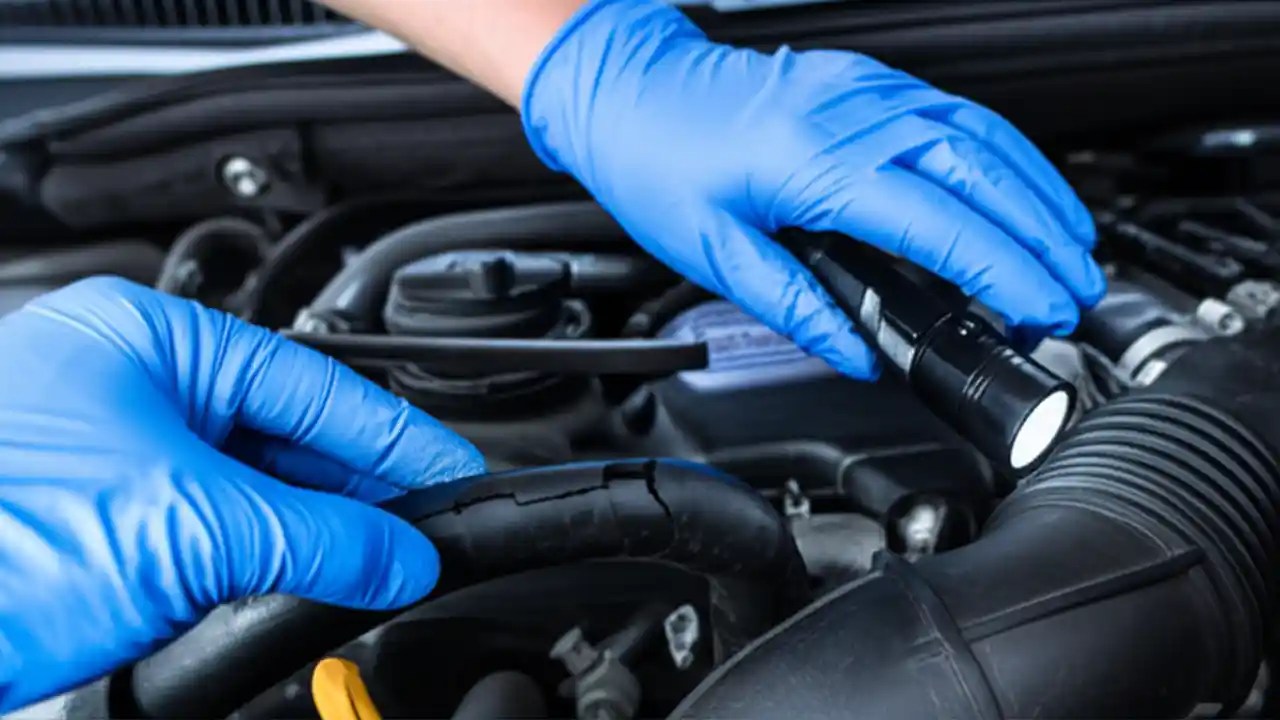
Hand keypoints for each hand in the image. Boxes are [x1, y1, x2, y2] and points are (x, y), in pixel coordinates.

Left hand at [0, 278, 483, 711]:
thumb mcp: (192, 526)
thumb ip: (321, 538)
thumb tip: (399, 555)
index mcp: (147, 338)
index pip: (314, 381)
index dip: (397, 438)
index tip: (452, 479)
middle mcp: (124, 383)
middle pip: (282, 431)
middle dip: (354, 491)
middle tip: (418, 537)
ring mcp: (104, 453)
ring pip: (245, 484)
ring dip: (304, 531)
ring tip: (363, 569)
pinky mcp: (91, 519)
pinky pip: (204, 526)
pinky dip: (253, 559)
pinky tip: (286, 587)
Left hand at [522, 0, 1105, 377]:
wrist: (628, 87)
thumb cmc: (657, 160)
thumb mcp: (712, 251)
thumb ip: (794, 305)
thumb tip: (858, 350)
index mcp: (819, 164)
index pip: (939, 224)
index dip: (1002, 270)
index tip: (1041, 307)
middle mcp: (857, 117)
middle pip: (983, 173)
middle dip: (1043, 235)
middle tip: (1078, 290)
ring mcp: (867, 92)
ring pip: (982, 135)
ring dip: (1036, 191)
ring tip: (1070, 245)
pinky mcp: (865, 84)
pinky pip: (956, 113)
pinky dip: (1003, 153)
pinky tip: (1018, 186)